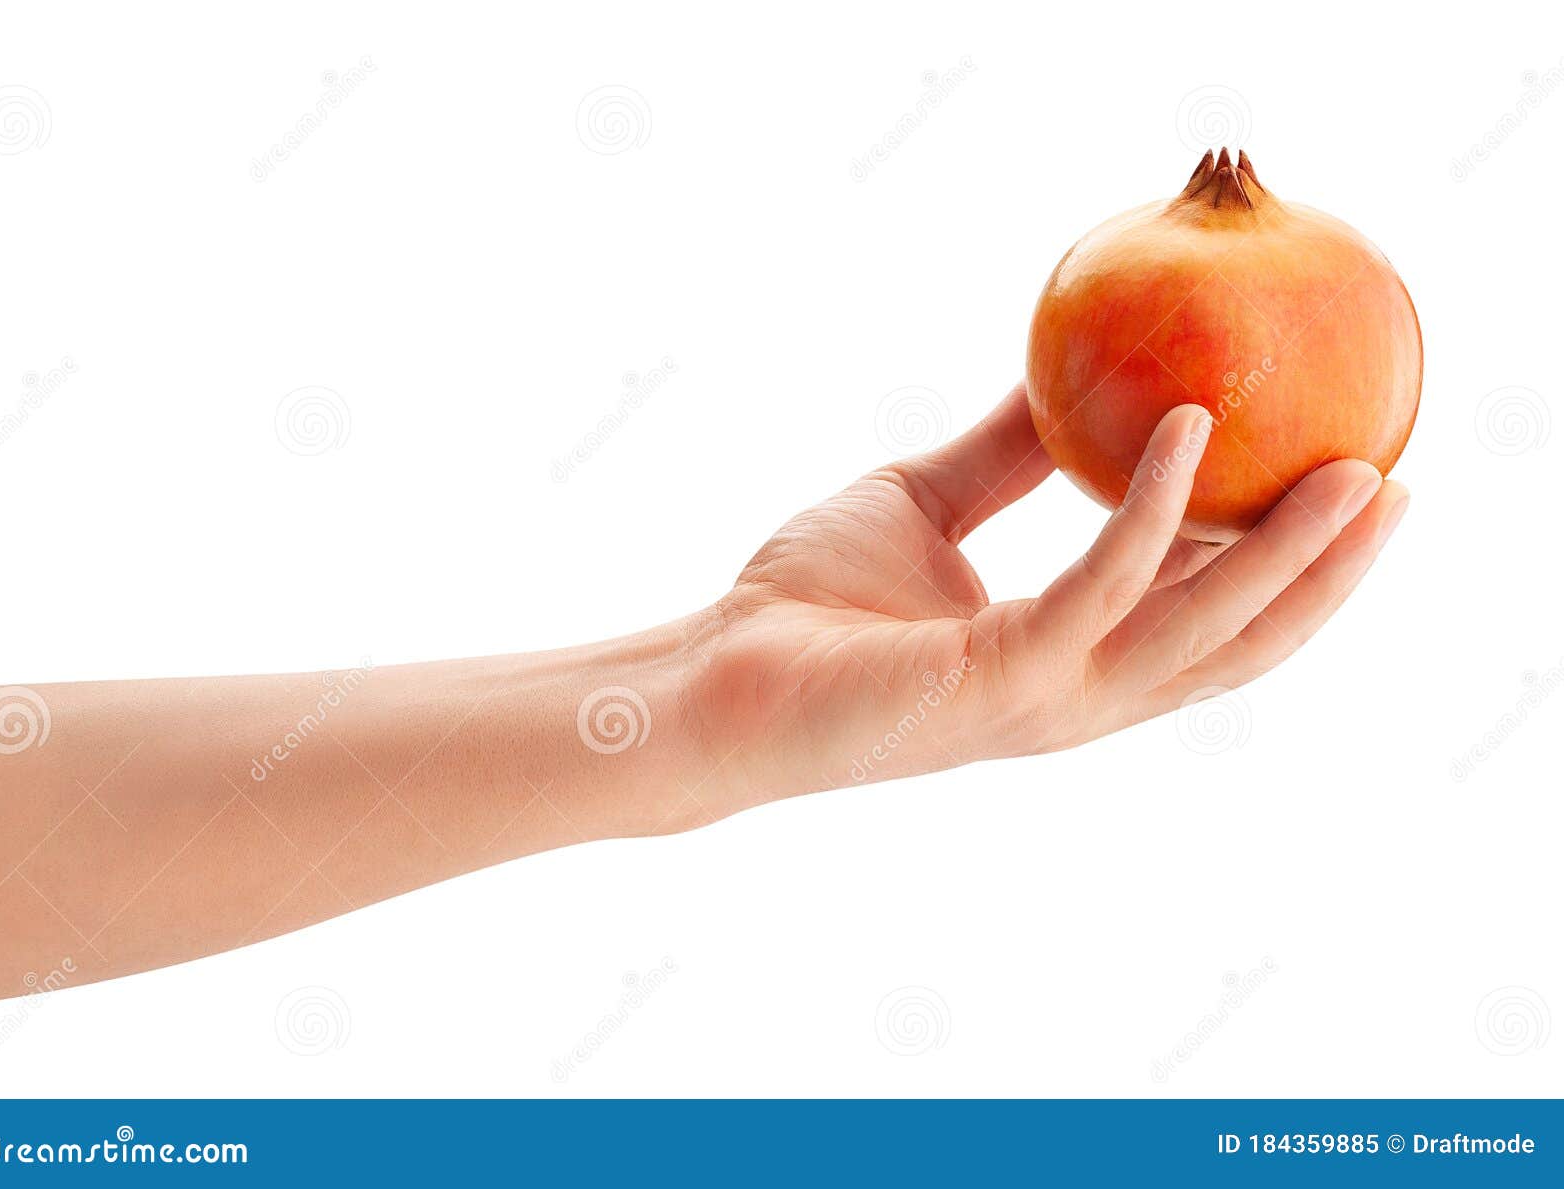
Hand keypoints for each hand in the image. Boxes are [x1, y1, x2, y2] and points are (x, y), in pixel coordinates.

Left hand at [697, 382, 1407, 806]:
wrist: (713, 677)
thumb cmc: (808, 604)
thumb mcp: (927, 506)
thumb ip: (1005, 459)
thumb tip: (1065, 384)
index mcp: (1066, 660)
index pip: (1204, 626)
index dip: (1289, 574)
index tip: (1351, 497)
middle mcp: (1074, 694)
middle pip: (1237, 643)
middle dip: (1326, 574)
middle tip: (1396, 484)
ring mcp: (1044, 698)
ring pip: (1202, 631)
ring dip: (1287, 550)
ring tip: (1354, 470)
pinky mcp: (997, 678)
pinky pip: (1100, 585)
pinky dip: (1151, 508)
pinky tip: (1183, 429)